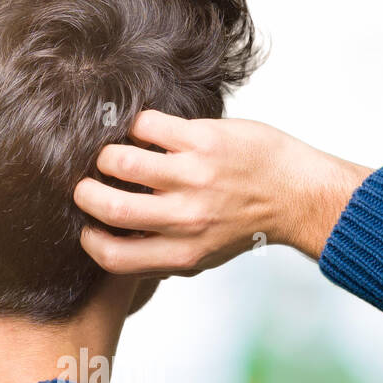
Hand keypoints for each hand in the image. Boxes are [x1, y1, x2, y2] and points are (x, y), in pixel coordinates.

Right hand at [73, 110, 371, 274]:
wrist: (297, 194)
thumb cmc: (246, 223)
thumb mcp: (203, 255)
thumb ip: (161, 256)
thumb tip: (114, 247)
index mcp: (182, 254)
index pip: (112, 257)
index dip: (89, 240)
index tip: (88, 224)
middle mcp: (187, 219)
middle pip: (108, 207)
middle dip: (85, 192)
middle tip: (88, 183)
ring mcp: (195, 177)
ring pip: (120, 160)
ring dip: (107, 155)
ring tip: (115, 154)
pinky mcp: (204, 140)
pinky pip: (146, 126)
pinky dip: (135, 125)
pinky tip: (143, 131)